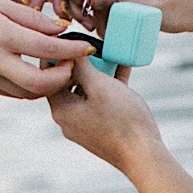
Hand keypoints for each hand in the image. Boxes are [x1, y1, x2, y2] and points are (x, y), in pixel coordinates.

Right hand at [0, 0, 74, 98]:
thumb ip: (30, 18)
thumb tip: (60, 28)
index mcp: (0, 35)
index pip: (47, 47)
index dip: (73, 49)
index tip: (88, 46)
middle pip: (41, 82)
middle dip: (65, 76)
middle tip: (74, 63)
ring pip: (29, 93)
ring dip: (49, 84)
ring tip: (59, 67)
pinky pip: (15, 93)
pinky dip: (32, 86)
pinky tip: (37, 72)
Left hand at [46, 54, 163, 170]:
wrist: (144, 156)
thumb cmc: (122, 120)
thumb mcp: (100, 86)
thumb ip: (81, 66)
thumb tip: (67, 49)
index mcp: (61, 110)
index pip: (48, 75)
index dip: (58, 53)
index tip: (70, 36)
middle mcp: (68, 119)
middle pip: (67, 82)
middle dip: (81, 61)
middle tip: (91, 43)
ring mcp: (84, 124)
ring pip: (86, 89)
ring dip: (97, 70)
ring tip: (108, 51)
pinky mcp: (101, 127)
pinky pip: (100, 100)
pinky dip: (109, 84)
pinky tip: (122, 65)